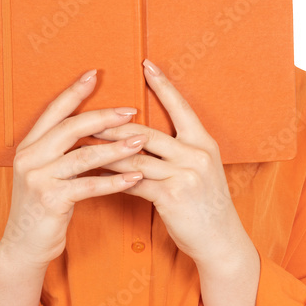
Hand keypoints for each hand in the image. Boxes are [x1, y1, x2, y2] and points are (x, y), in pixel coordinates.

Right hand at [0, 69, 147, 267]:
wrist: (24, 246)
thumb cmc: (43, 208)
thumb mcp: (46, 174)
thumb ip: (61, 152)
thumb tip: (93, 129)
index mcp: (29, 146)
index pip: (54, 111)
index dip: (74, 92)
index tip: (95, 74)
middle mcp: (29, 157)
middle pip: (71, 127)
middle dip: (104, 117)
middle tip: (132, 110)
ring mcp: (38, 178)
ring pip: (83, 155)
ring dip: (116, 148)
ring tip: (142, 141)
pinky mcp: (51, 199)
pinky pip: (89, 185)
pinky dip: (114, 181)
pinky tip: (135, 178)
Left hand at [88, 58, 247, 265]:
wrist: (221, 241)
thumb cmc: (206, 207)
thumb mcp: (200, 172)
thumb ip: (179, 153)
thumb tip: (144, 138)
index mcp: (204, 142)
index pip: (181, 106)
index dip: (162, 85)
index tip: (145, 64)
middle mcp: (197, 153)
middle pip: (147, 131)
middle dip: (114, 124)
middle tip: (89, 114)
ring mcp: (185, 174)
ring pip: (136, 156)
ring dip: (106, 151)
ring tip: (84, 143)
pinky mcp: (172, 195)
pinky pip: (133, 181)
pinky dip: (112, 179)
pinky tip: (95, 175)